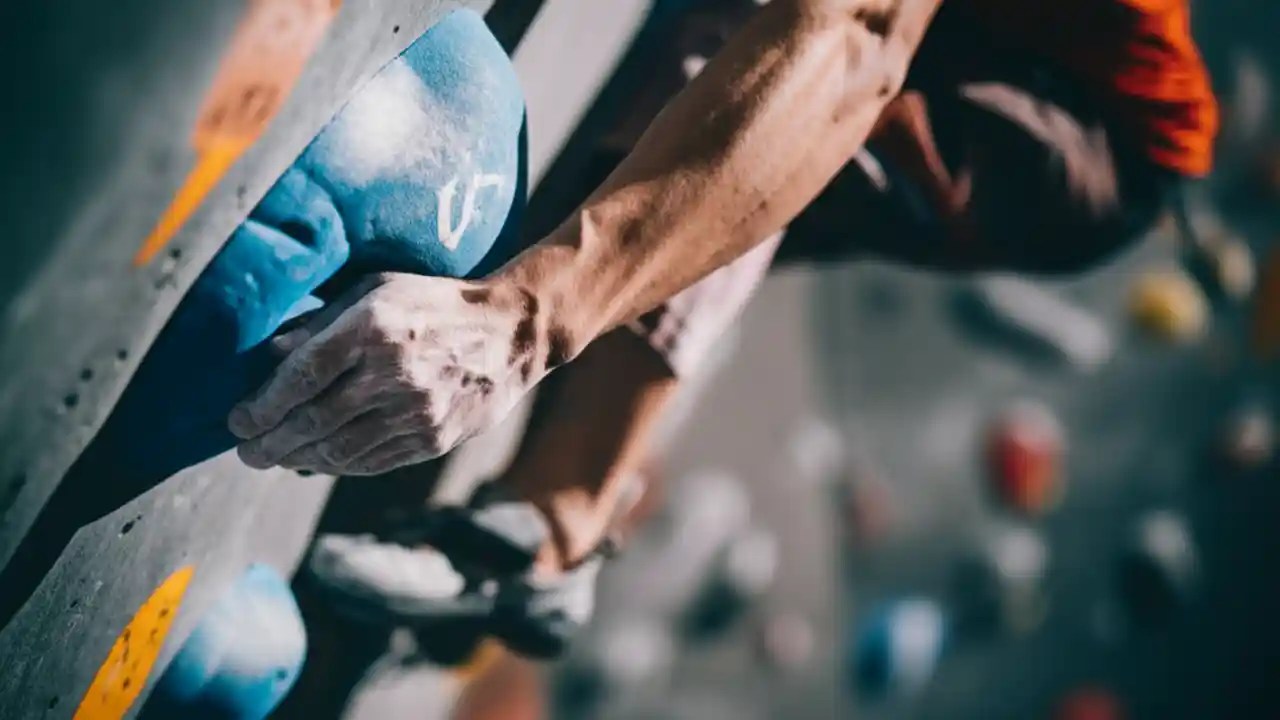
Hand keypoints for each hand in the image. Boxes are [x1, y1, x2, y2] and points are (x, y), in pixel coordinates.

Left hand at [228, 272, 568, 474]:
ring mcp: (416, 410)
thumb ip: (323, 320)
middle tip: (247, 450)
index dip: (261, 406)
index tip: (237, 421)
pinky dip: (336, 466)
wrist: (510, 332)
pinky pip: (371, 461)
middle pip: (313, 420)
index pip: (301, 376)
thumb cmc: (434, 303)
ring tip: (274, 460)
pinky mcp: (433, 438)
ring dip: (297, 459)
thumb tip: (272, 353)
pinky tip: (316, 462)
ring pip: (338, 449)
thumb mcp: (377, 288)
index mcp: (373, 326)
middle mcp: (393, 372)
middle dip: (269, 442)